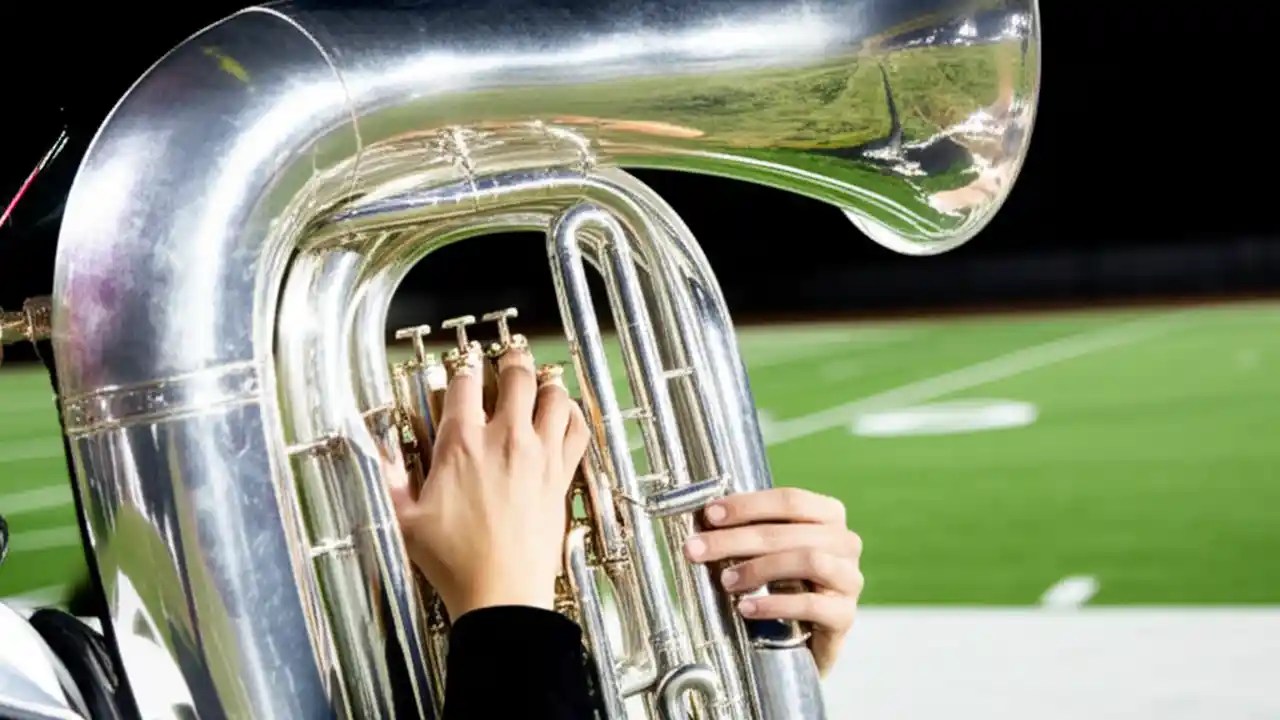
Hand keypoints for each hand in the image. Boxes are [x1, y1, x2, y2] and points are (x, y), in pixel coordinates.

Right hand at [391, 348, 589, 619]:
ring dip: (547, 382)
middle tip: (510, 354)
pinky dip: (573, 414)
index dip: (463, 368)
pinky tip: (564, 413)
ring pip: (554, 394)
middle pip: (517, 374)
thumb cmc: (452, 560)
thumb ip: (388, 478)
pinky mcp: (561, 475)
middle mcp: (504, 439)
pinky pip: (577, 429)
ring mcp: (538, 454)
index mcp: (461, 443)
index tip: (463, 368)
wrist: (501, 591)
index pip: (464, 382)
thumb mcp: (404, 519)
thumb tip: (374, 449)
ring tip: (540, 379)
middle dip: (513, 358)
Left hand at [683, 487, 861, 675]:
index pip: (791, 500)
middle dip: (736, 539)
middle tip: (697, 549)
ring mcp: (849, 579)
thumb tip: (705, 517)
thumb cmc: (785, 581)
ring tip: (725, 581)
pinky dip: (774, 604)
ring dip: (758, 568)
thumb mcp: (771, 549)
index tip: (710, 515)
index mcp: (829, 516)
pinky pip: (811, 604)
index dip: (748, 505)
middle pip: (789, 532)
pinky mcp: (844, 615)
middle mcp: (845, 542)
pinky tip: (746, 608)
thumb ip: (751, 529)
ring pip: (807, 561)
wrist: (807, 637)